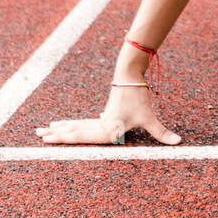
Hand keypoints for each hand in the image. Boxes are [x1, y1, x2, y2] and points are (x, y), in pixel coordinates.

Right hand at [35, 81, 181, 145]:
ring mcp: (100, 118)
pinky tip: (66, 126)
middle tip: (38, 136)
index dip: (65, 139)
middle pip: (75, 131)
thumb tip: (179, 142)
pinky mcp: (104, 113)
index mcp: (106, 128)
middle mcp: (100, 124)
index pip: (83, 137)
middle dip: (56, 135)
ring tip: (43, 130)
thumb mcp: (150, 118)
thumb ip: (162, 132)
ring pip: (77, 126)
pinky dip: (74, 125)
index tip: (48, 139)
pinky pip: (84, 122)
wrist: (130, 75)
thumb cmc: (138, 97)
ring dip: (61, 129)